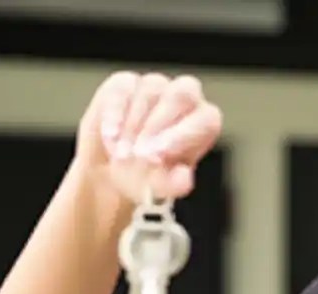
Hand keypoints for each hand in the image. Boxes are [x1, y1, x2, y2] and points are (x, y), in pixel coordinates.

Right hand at [74, 71, 222, 200]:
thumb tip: (184, 178)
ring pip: (150, 92)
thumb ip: (174, 184)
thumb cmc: (146, 175)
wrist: (110, 169)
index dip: (184, 135)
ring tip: (122, 154)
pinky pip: (123, 88)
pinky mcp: (125, 83)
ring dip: (133, 126)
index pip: (207, 119)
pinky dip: (115, 113)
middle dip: (158, 125)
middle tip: (139, 155)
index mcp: (203, 123)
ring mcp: (155, 87)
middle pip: (182, 94)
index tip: (158, 156)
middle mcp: (185, 99)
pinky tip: (111, 136)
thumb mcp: (159, 187)